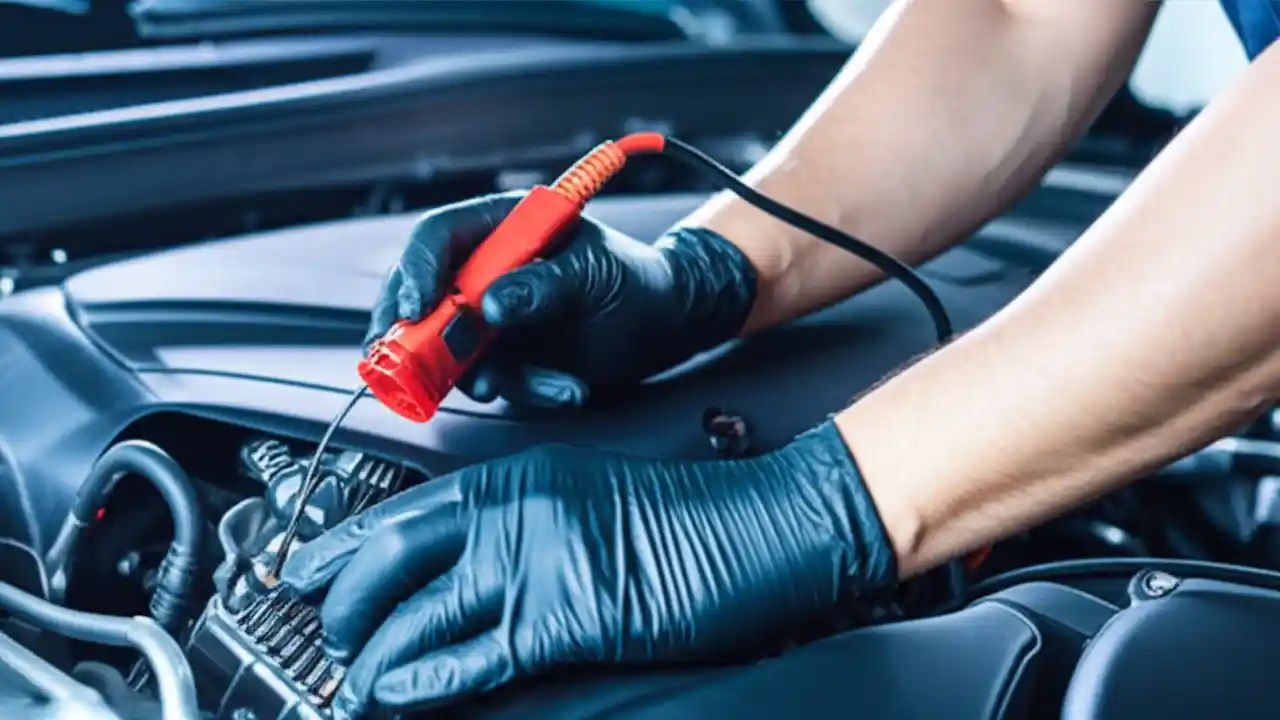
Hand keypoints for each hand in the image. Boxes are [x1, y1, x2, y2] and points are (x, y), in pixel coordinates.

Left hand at [281, 423, 894, 717]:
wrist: (764, 523)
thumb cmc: (687, 517)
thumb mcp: (582, 505)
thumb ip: (516, 536)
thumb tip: (456, 582)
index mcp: (513, 478)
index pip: (396, 513)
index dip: (335, 550)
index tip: (302, 576)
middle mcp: (512, 511)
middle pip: (385, 561)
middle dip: (339, 610)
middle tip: (329, 641)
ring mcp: (537, 561)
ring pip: (414, 616)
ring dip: (370, 661)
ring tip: (353, 688)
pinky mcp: (568, 616)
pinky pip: (469, 657)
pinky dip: (421, 682)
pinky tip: (399, 695)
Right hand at [366, 193, 756, 408]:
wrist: (668, 325)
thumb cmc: (637, 281)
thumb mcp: (594, 274)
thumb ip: (543, 285)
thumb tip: (491, 303)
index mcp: (503, 226)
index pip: (438, 237)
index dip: (417, 270)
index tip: (415, 307)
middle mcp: (488, 270)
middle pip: (423, 297)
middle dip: (420, 337)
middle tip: (421, 367)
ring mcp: (492, 318)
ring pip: (452, 351)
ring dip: (489, 375)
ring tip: (549, 382)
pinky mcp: (508, 358)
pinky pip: (496, 381)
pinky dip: (530, 390)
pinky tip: (568, 388)